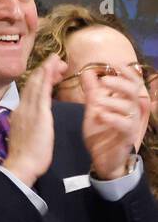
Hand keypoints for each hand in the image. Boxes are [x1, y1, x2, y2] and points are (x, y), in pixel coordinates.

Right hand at [3, 56, 64, 186]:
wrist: (22, 166)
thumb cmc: (26, 157)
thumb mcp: (26, 135)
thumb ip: (28, 124)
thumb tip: (31, 120)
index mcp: (20, 113)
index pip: (30, 91)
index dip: (40, 78)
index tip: (51, 71)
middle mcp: (23, 108)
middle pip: (33, 83)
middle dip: (44, 69)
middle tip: (56, 59)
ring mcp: (29, 110)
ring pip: (37, 84)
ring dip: (46, 69)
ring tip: (56, 59)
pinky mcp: (39, 115)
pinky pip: (42, 92)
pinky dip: (47, 79)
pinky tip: (52, 69)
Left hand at [81, 65, 150, 179]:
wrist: (103, 158)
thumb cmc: (101, 132)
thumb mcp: (94, 108)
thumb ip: (92, 91)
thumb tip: (87, 72)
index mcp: (125, 101)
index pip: (133, 82)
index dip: (126, 72)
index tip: (114, 64)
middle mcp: (132, 111)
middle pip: (134, 91)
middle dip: (120, 83)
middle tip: (103, 80)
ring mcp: (131, 124)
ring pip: (130, 107)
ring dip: (113, 101)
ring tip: (97, 101)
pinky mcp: (127, 137)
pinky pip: (125, 125)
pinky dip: (113, 118)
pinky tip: (101, 115)